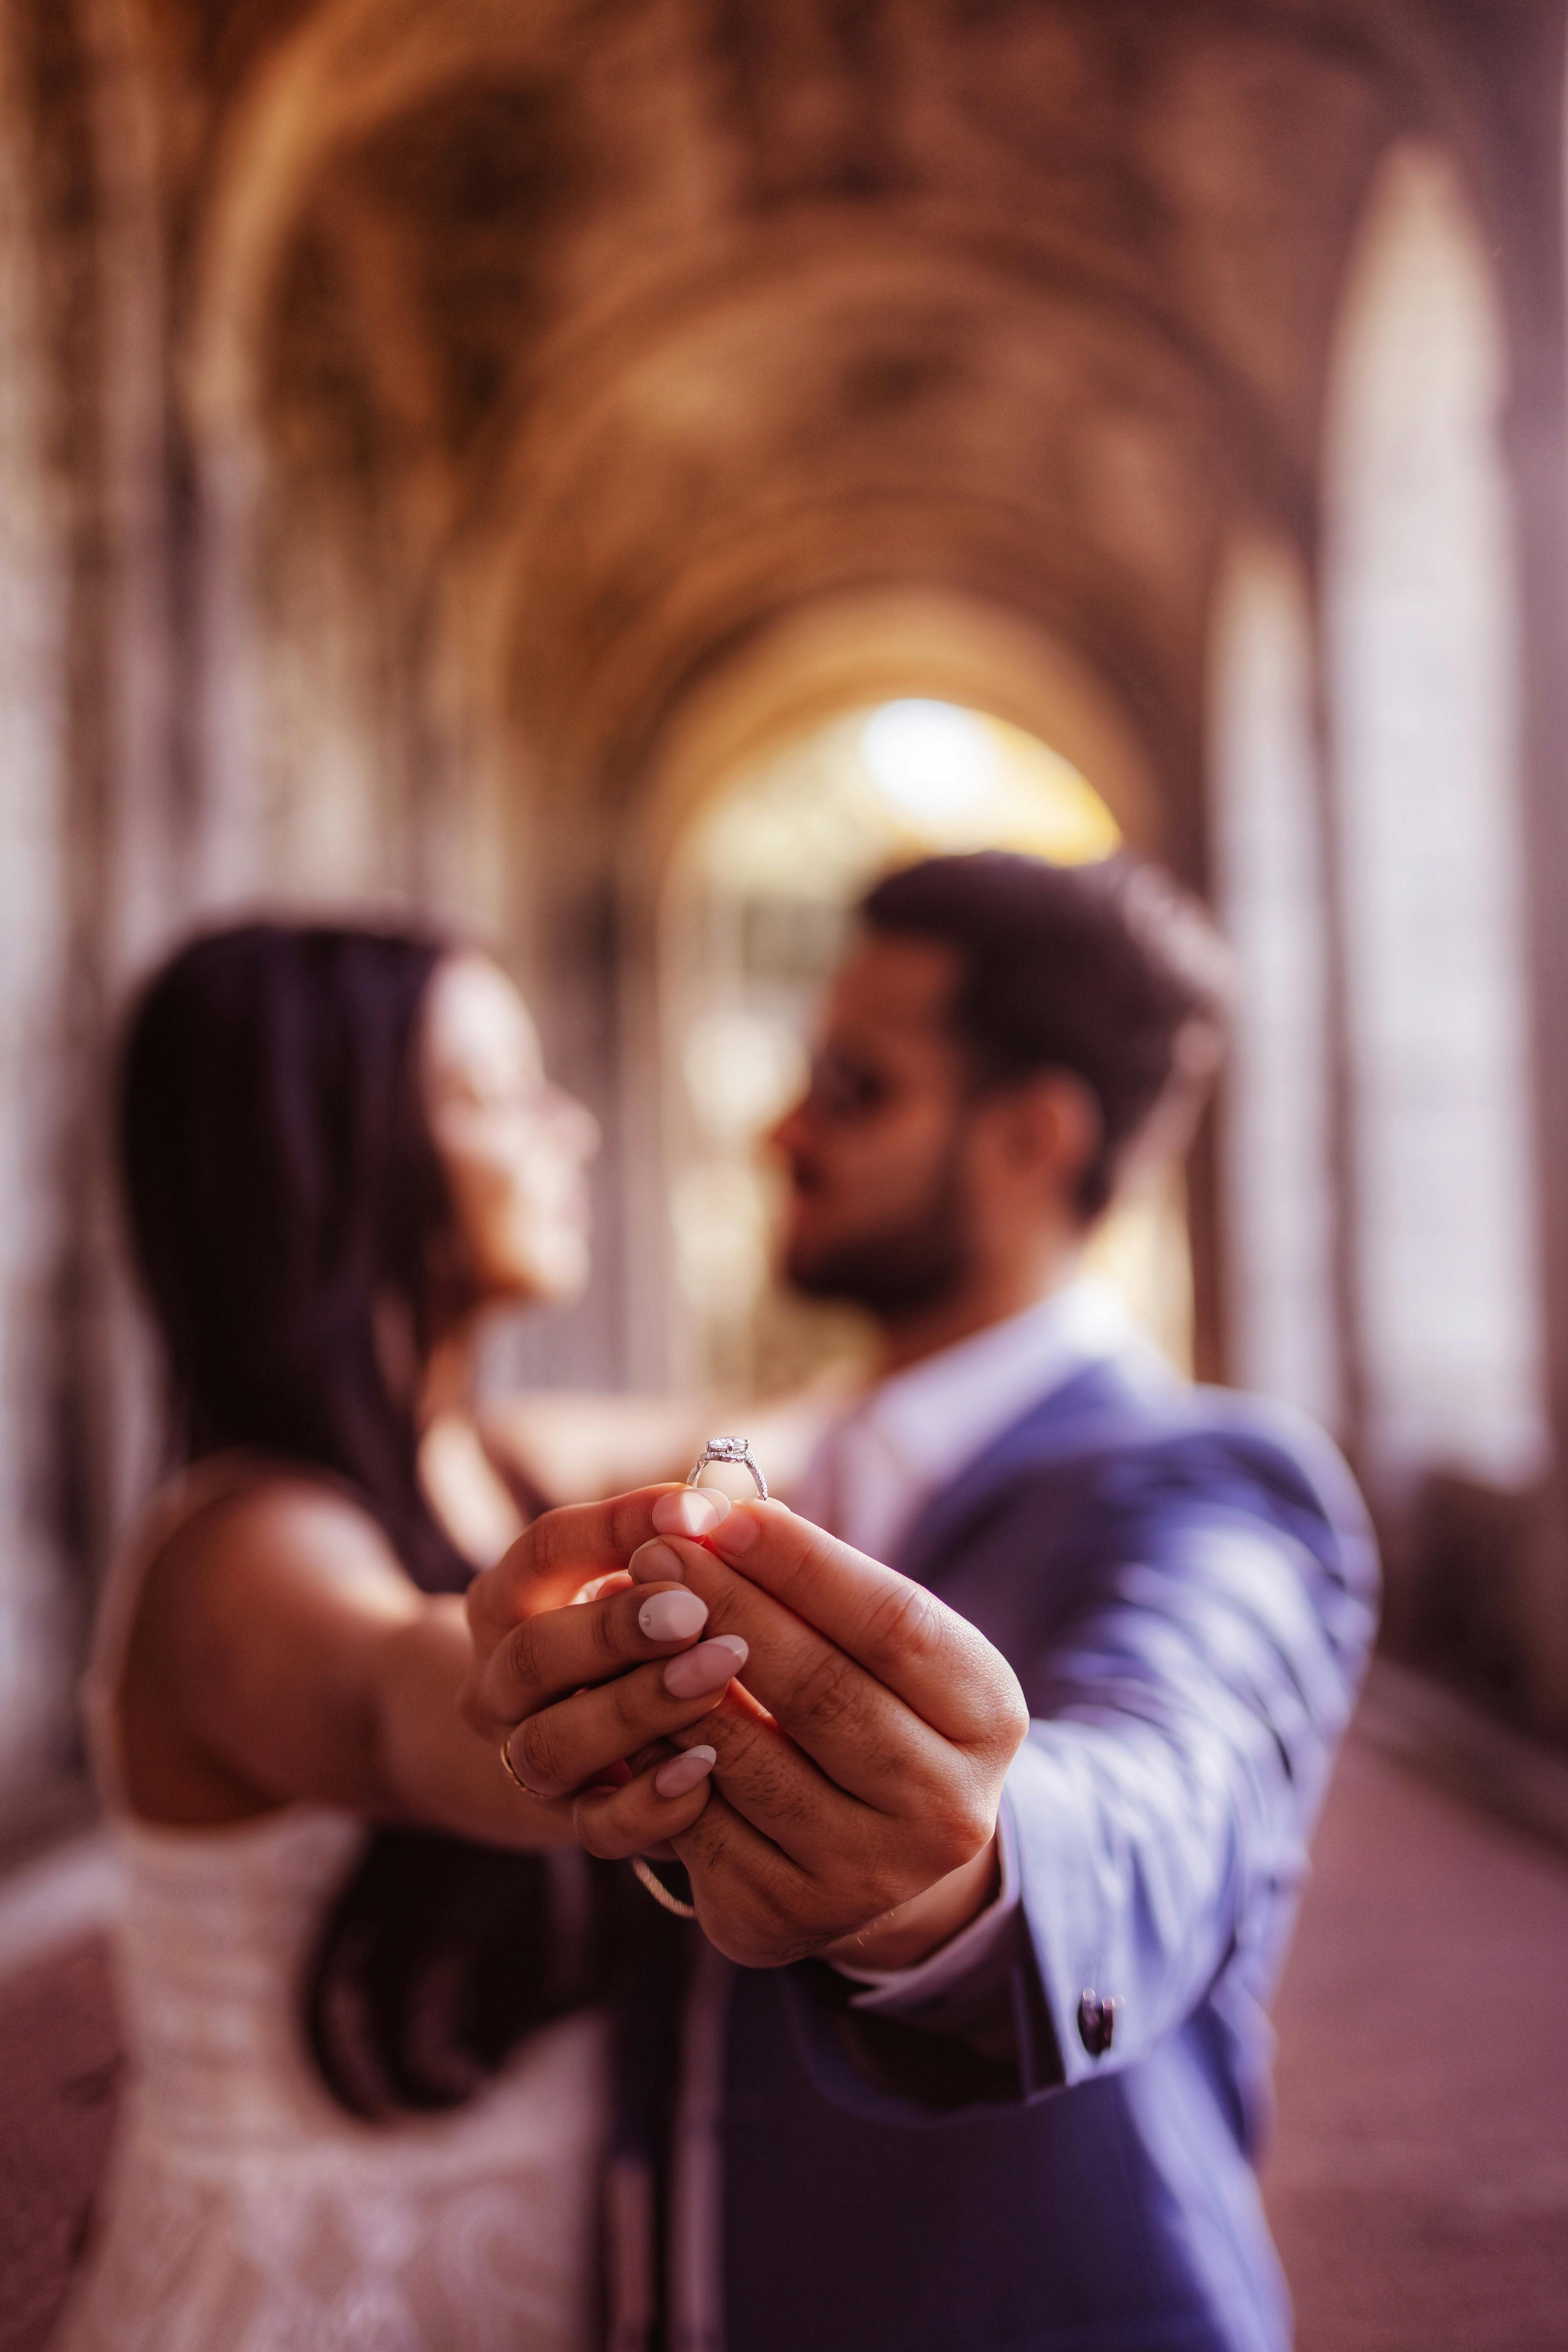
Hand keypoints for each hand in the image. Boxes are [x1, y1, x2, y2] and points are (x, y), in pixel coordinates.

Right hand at [460, 1485, 745, 1857]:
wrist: (564, 1746)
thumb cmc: (623, 1637)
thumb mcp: (631, 1583)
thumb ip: (678, 1554)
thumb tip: (747, 1516)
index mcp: (510, 1600)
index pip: (548, 1549)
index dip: (620, 1525)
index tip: (701, 1513)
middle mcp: (501, 1682)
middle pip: (533, 1653)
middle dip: (616, 1629)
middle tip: (694, 1610)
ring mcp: (527, 1759)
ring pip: (553, 1743)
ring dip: (638, 1707)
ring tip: (716, 1676)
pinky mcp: (571, 1823)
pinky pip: (597, 1826)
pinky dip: (650, 1802)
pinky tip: (706, 1769)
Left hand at [468, 1487, 1029, 1968]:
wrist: (882, 1858)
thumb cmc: (876, 1709)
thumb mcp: (883, 1647)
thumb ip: (820, 1587)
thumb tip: (716, 1513)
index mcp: (987, 1720)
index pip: (894, 1623)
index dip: (803, 1565)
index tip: (724, 1514)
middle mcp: (945, 1810)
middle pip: (821, 1691)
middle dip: (728, 1608)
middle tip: (658, 1551)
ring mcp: (865, 1877)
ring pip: (746, 1760)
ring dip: (673, 1679)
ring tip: (632, 1612)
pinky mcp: (780, 1919)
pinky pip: (697, 1823)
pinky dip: (655, 1756)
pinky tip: (627, 1704)